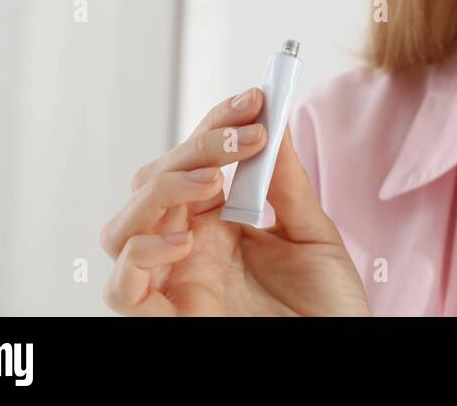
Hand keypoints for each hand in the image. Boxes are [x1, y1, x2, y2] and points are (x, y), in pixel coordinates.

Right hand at [100, 88, 369, 315]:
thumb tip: (273, 119)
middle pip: (153, 184)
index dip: (218, 125)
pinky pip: (120, 289)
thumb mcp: (313, 236)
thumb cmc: (327, 310)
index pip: (197, 160)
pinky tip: (186, 240)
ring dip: (161, 191)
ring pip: (122, 228)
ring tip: (212, 178)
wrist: (336, 357)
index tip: (255, 98)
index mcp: (217, 225)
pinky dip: (141, 255)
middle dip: (194, 147)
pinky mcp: (163, 321)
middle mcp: (185, 250)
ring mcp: (170, 285)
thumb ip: (286, 184)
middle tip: (245, 135)